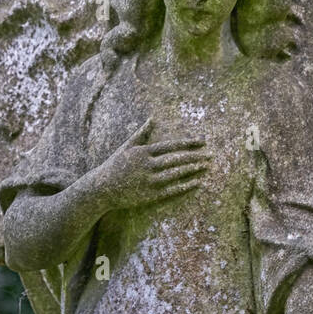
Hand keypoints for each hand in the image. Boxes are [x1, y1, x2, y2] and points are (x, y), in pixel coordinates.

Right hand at [93, 120, 210, 210]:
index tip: (202, 140)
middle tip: (211, 154)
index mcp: (144, 152)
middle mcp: (147, 166)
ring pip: (175, 174)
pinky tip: (197, 183)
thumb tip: (152, 118)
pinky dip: (185, 186)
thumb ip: (142, 133)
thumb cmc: (114, 165)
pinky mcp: (149, 195)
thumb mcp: (127, 146)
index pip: (171, 145)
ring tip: (206, 166)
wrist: (101, 189)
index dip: (188, 143)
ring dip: (192, 170)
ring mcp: (149, 181)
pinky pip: (171, 190)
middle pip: (176, 159)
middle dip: (195, 156)